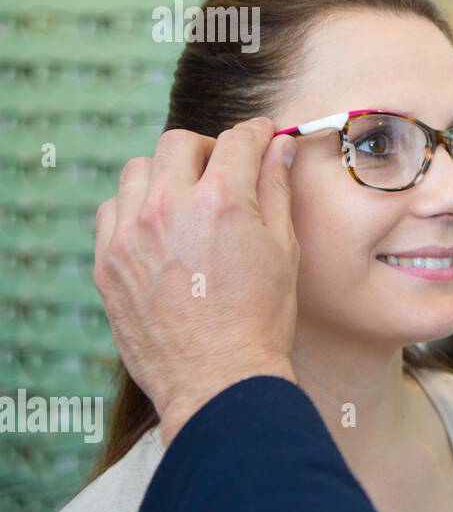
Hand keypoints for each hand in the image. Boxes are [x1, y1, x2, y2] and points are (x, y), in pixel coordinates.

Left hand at [93, 118, 300, 444]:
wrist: (218, 378)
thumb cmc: (261, 318)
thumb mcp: (284, 249)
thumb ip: (277, 191)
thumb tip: (278, 149)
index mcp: (223, 201)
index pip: (237, 140)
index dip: (257, 134)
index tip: (263, 137)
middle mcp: (169, 208)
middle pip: (179, 143)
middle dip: (207, 148)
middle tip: (223, 170)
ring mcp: (131, 234)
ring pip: (138, 171)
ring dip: (164, 174)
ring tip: (184, 200)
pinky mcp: (108, 262)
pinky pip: (111, 210)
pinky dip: (133, 207)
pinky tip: (156, 229)